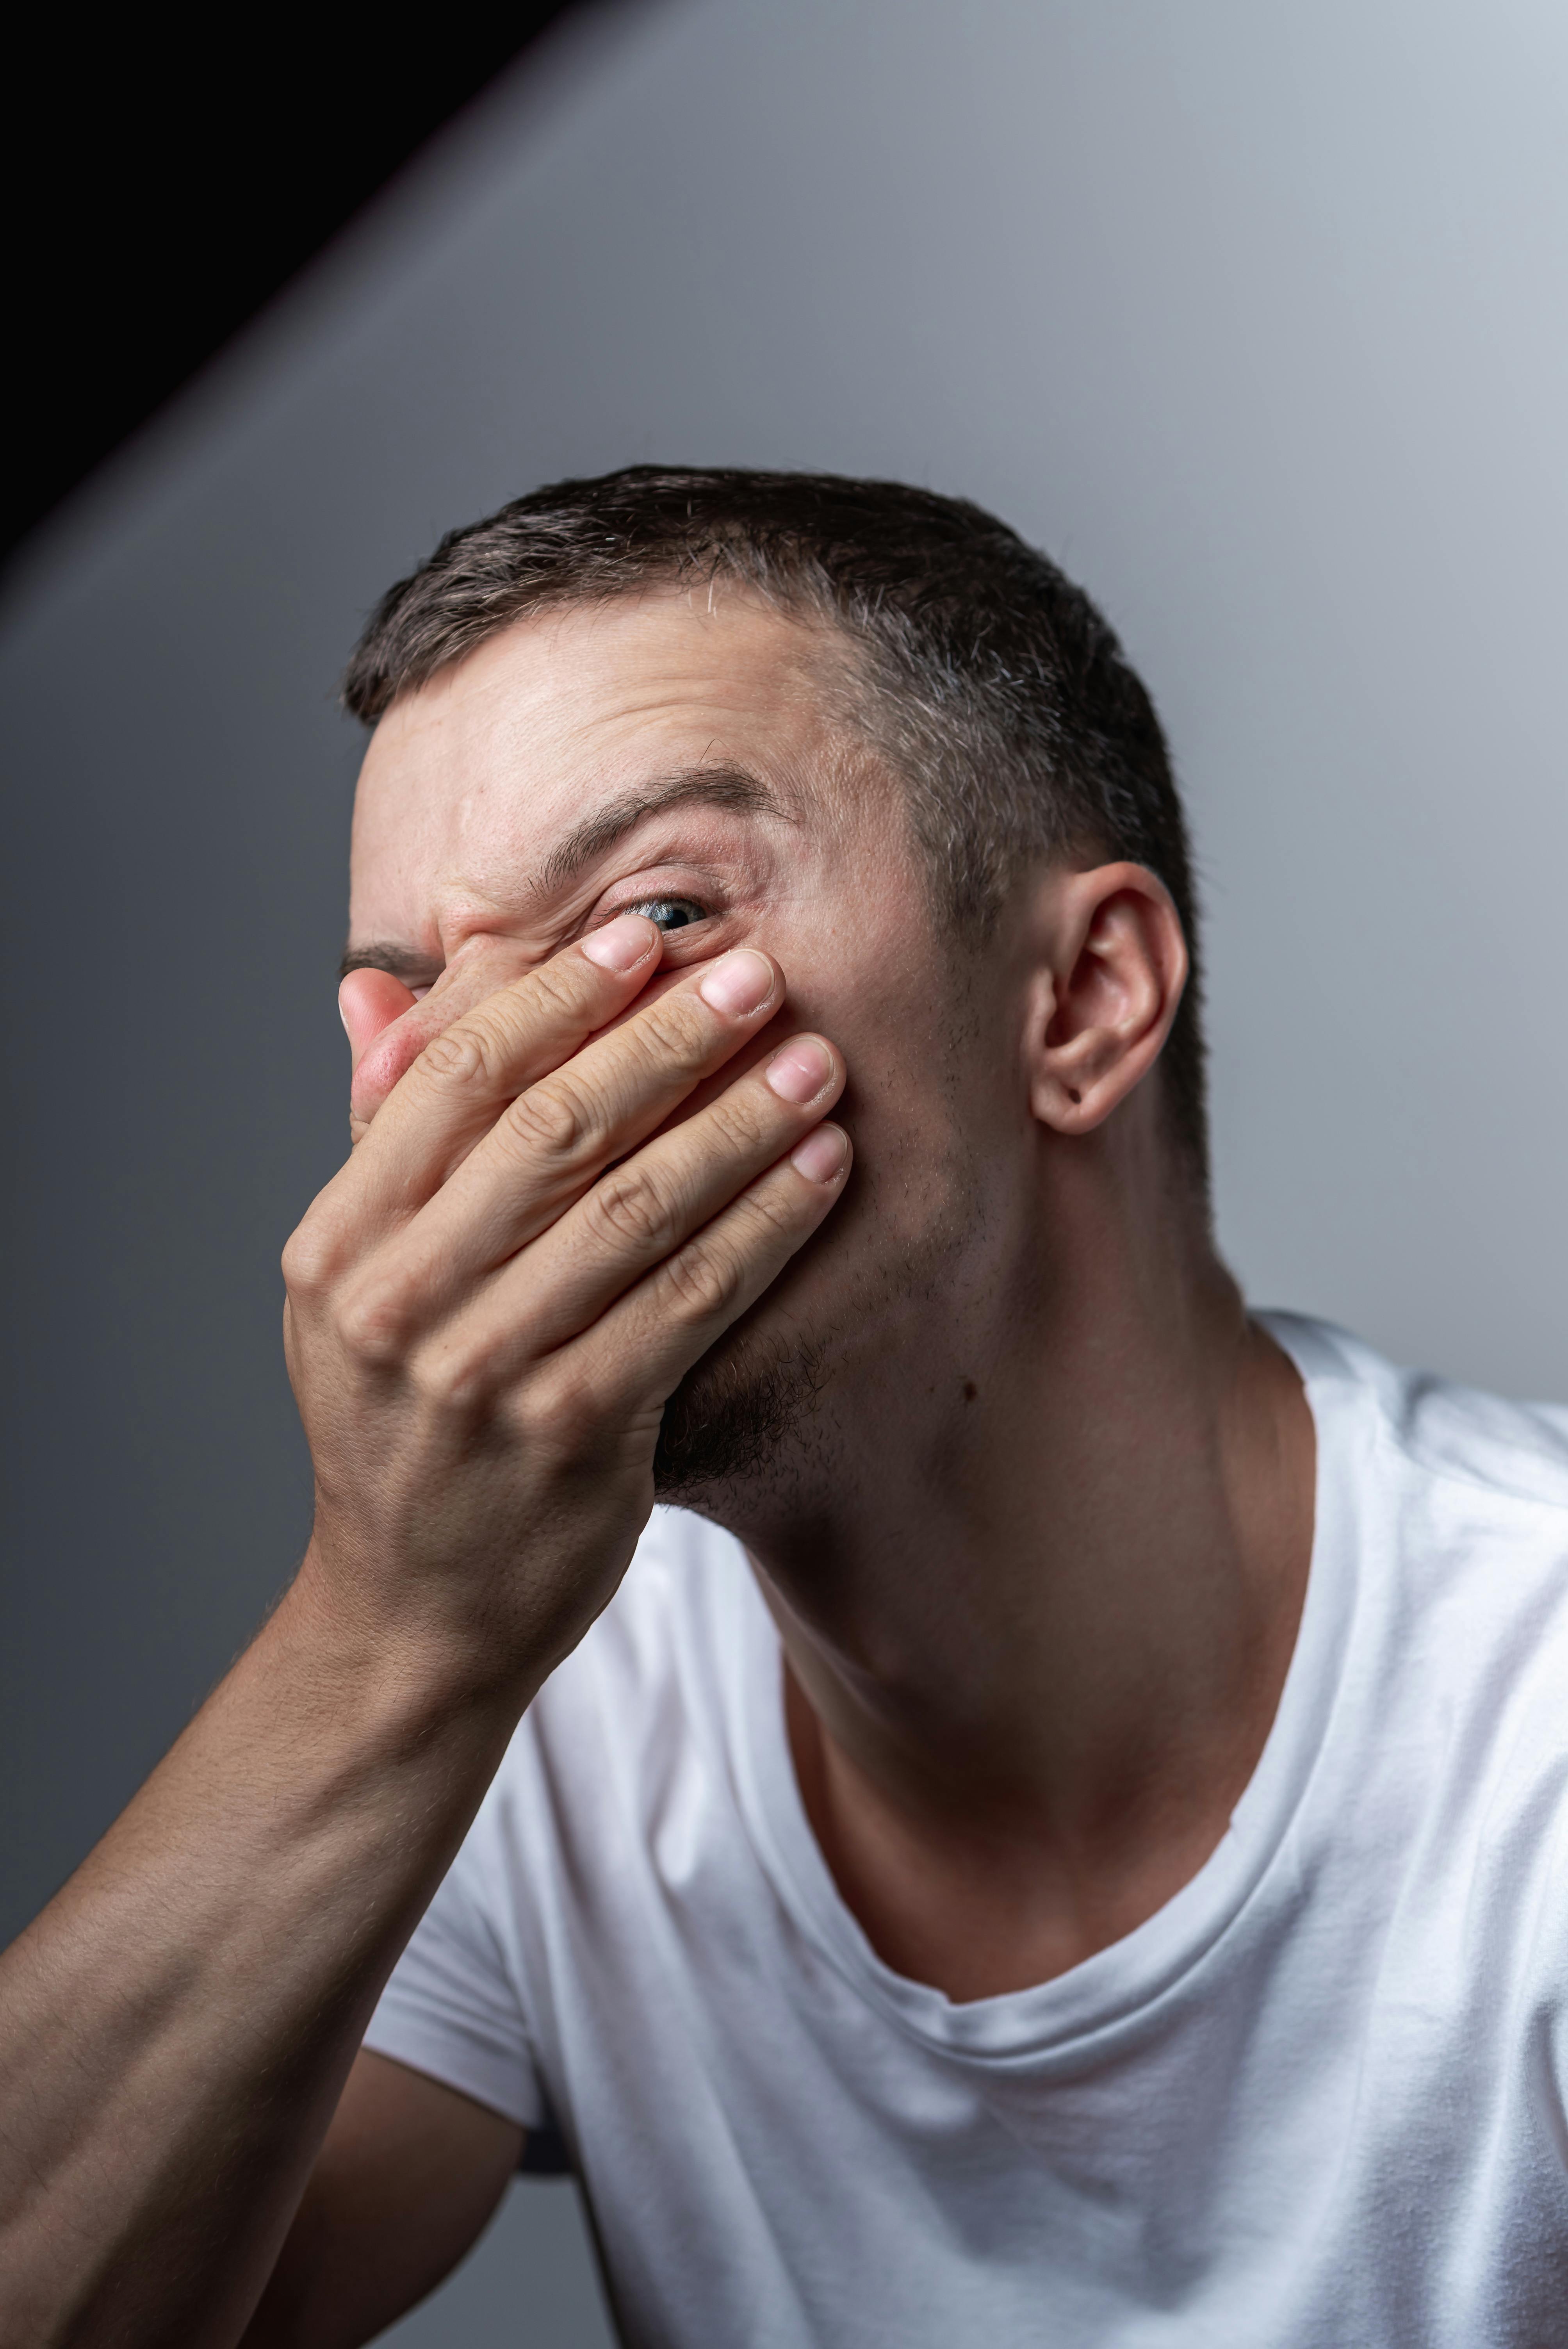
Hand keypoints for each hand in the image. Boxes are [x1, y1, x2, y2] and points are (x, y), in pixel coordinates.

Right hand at [282, 915, 849, 1692]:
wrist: (407, 1616)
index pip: (455, 1076)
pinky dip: (763, 1227)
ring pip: (635, 1208)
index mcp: (337, 1245)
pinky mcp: (574, 1436)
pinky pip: (689, 1301)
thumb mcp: (354, 1289)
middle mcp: (397, 1303)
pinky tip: (820, 1172)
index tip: (645, 936)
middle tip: (755, 974)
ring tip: (814, 1062)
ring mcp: (484, 1374)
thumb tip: (378, 986)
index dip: (557, 993)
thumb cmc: (399, 1428)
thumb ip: (381, 1141)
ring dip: (738, 1123)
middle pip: (552, 1127)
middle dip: (667, 1038)